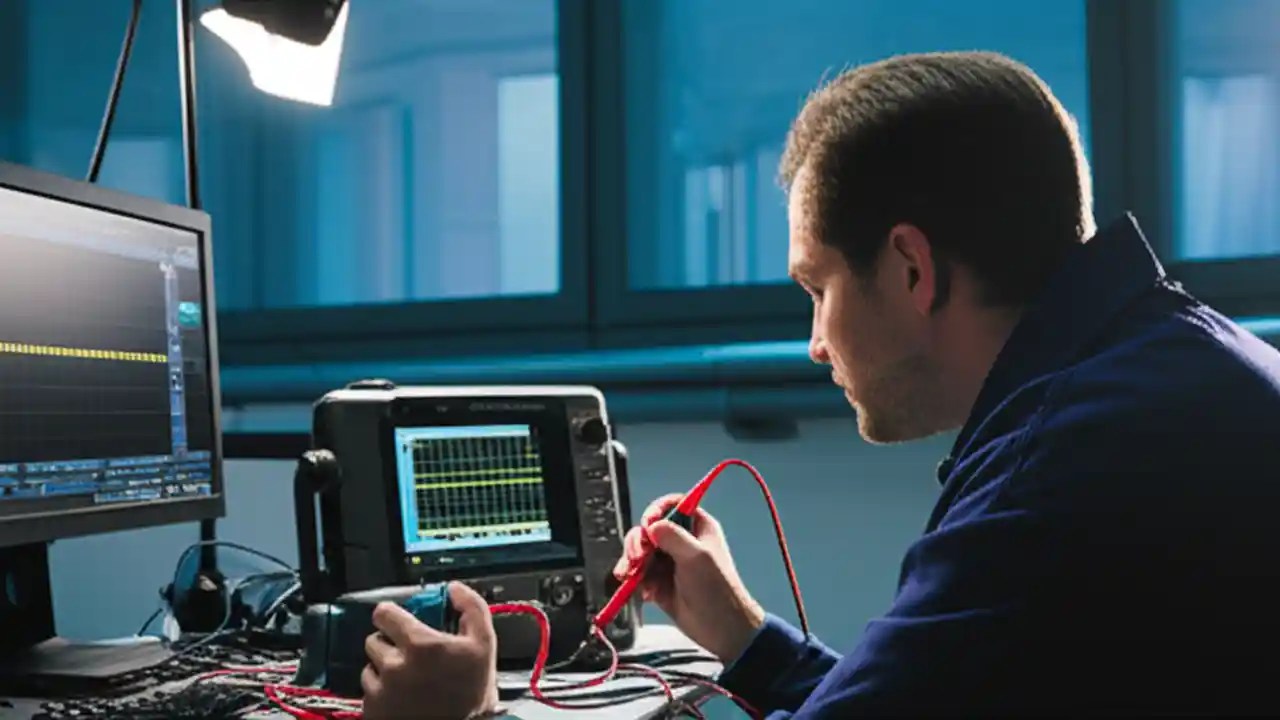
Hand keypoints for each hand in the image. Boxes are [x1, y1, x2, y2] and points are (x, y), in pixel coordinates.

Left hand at [362, 582, 498, 719]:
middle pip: (374, 640)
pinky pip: (369, 693)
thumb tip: (455, 588)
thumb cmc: (473, 694)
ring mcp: (381, 690)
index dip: (391, 615)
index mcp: (419, 644)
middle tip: (409, 656)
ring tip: (407, 681)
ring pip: (370, 667)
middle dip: (390, 644)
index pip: (383, 613)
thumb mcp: (484, 645)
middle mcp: (394, 665)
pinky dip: (381, 693)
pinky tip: (401, 698)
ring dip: (384, 670)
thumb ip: (472, 608)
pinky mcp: (373, 710)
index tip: (397, 621)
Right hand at [613, 495, 764, 661]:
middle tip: (636, 558)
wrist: (720, 629)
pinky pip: (638, 572)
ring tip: (632, 577)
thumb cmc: (716, 589)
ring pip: (639, 550)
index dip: (656, 510)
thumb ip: (673, 536)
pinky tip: (644, 592)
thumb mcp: (697, 558)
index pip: (672, 505)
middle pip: (649, 528)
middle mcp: (682, 540)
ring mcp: (668, 561)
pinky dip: (635, 580)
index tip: (648, 525)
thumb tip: (651, 526)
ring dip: (632, 562)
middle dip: (638, 542)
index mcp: (697, 527)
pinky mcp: (658, 581)